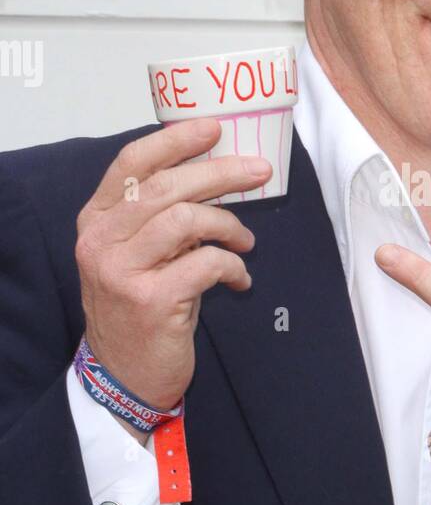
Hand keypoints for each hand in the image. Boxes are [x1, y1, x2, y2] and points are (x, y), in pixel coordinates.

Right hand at [75, 118, 270, 412]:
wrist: (125, 375)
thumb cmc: (141, 307)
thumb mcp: (140, 255)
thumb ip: (161, 218)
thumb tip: (217, 176)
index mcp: (96, 220)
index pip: (131, 164)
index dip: (174, 140)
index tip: (214, 128)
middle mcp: (101, 241)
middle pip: (166, 187)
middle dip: (220, 172)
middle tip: (259, 171)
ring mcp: (121, 271)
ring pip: (186, 219)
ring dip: (229, 224)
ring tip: (246, 240)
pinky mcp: (150, 301)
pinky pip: (205, 263)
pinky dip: (232, 265)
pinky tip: (239, 279)